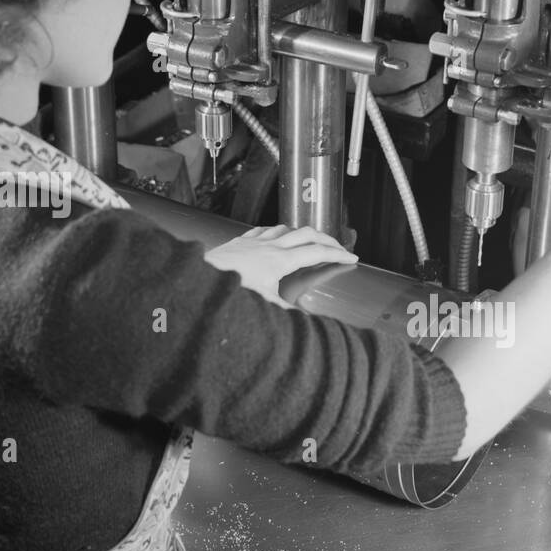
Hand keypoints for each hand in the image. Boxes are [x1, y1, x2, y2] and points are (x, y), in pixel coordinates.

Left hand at [203, 225, 357, 305]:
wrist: (198, 278)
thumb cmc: (228, 290)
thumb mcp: (261, 304)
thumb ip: (286, 312)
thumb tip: (306, 323)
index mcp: (280, 261)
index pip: (317, 253)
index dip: (338, 254)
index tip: (352, 258)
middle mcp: (270, 247)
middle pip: (308, 234)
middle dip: (327, 239)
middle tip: (338, 248)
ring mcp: (255, 240)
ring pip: (287, 228)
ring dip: (302, 233)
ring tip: (310, 242)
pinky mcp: (241, 240)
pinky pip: (264, 229)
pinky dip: (277, 232)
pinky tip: (276, 237)